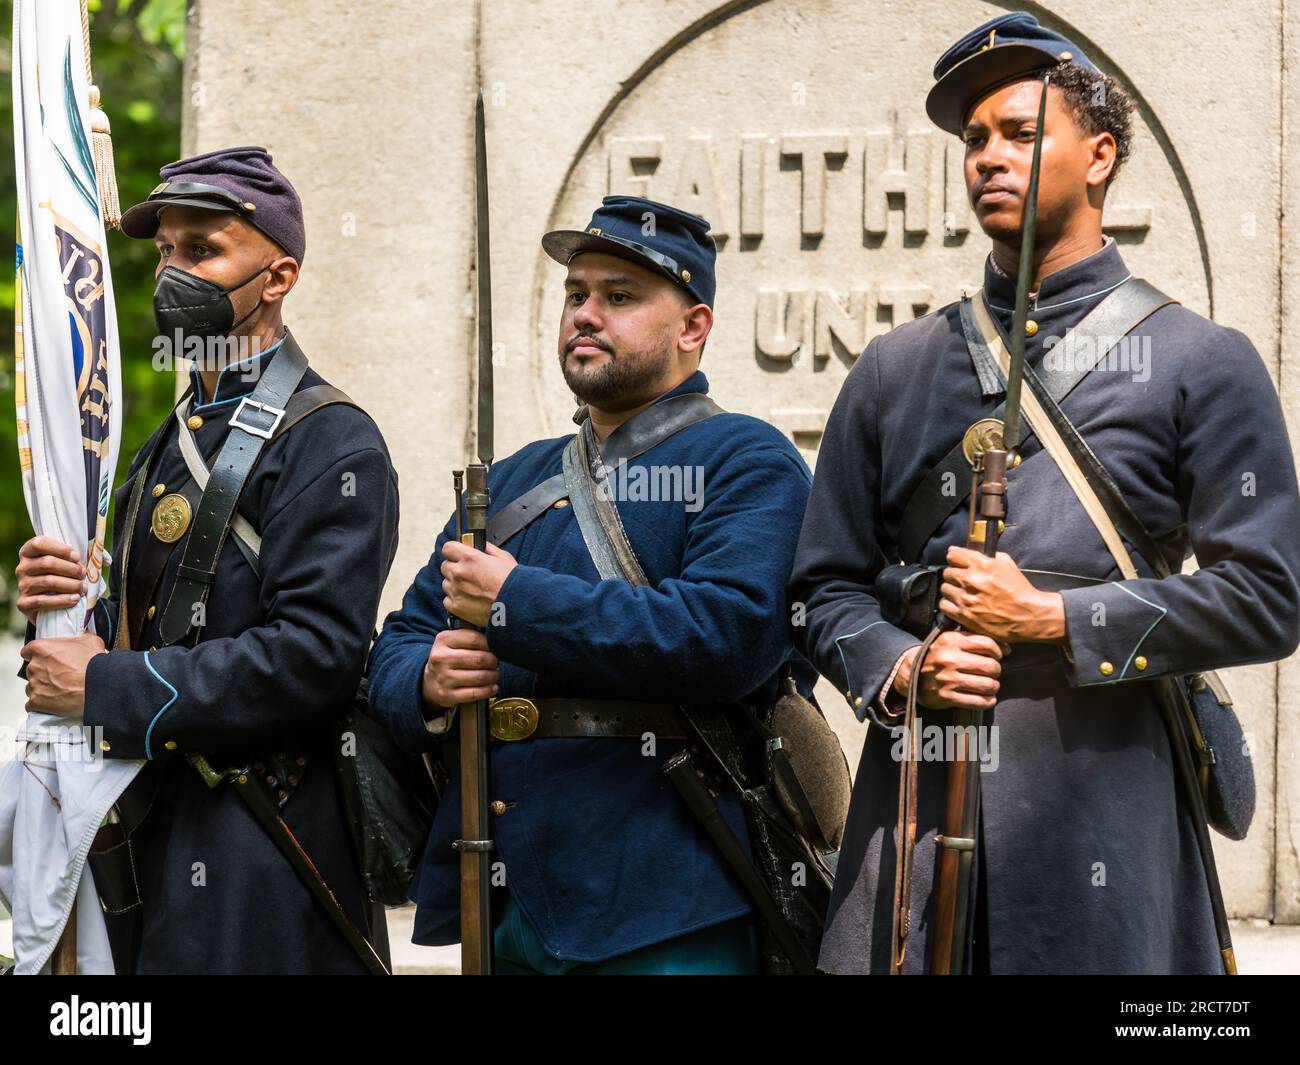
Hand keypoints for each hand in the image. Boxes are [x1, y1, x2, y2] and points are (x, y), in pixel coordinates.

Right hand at [16, 536, 87, 624]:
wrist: (47, 605)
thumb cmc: (60, 577)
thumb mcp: (64, 563)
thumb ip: (73, 556)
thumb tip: (98, 555)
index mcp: (28, 552)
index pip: (39, 543)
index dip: (61, 549)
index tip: (77, 557)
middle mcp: (22, 568)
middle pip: (47, 562)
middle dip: (71, 568)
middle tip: (83, 574)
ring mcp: (22, 586)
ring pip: (49, 581)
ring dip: (71, 584)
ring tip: (82, 588)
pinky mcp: (23, 603)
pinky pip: (43, 601)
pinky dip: (62, 600)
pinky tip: (74, 599)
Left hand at [20, 634, 106, 716]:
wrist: (99, 687)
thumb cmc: (93, 666)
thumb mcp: (91, 642)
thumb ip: (80, 638)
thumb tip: (84, 638)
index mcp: (41, 649)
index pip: (28, 651)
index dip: (37, 655)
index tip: (46, 659)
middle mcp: (34, 666)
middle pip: (32, 670)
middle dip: (43, 673)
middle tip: (59, 675)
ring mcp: (34, 685)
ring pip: (32, 687)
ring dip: (42, 688)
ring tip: (60, 690)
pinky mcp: (36, 702)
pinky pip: (32, 704)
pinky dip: (41, 705)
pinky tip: (54, 702)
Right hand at [422, 628, 499, 710]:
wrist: (429, 681)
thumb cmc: (449, 658)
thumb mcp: (452, 641)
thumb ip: (471, 636)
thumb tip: (496, 637)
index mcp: (444, 640)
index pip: (474, 639)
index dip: (490, 644)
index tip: (495, 648)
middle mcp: (441, 658)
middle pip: (479, 658)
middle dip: (494, 661)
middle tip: (496, 662)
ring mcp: (444, 678)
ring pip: (480, 676)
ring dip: (493, 676)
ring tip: (494, 674)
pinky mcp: (448, 695)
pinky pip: (476, 693)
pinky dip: (489, 690)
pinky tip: (492, 687)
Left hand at [440, 540, 516, 628]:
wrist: (518, 605)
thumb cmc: (513, 582)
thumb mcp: (503, 557)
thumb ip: (487, 549)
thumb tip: (479, 545)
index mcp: (469, 558)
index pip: (447, 548)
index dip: (453, 551)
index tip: (457, 555)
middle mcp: (459, 573)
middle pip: (445, 566)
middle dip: (455, 568)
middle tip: (469, 574)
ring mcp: (456, 590)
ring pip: (446, 583)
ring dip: (455, 585)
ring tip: (471, 589)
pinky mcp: (456, 607)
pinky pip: (447, 600)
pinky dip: (456, 599)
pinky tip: (469, 600)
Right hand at [893, 631, 1003, 711]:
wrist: (911, 673)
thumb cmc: (938, 655)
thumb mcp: (951, 640)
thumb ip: (975, 639)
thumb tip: (1007, 648)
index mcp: (951, 641)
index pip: (987, 644)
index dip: (998, 651)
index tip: (997, 656)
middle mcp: (949, 659)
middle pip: (991, 666)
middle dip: (996, 670)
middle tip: (992, 672)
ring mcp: (948, 679)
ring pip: (988, 685)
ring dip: (993, 686)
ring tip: (989, 685)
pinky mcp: (947, 697)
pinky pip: (979, 701)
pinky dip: (988, 701)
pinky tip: (987, 698)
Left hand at [938, 546, 1065, 642]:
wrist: (1028, 615)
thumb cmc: (1020, 591)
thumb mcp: (1008, 565)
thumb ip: (989, 557)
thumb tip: (974, 554)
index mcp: (982, 565)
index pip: (953, 555)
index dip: (954, 557)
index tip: (954, 560)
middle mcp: (972, 580)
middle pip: (947, 572)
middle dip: (954, 575)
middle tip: (962, 580)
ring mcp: (966, 598)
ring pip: (944, 588)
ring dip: (951, 590)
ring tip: (961, 593)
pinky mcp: (964, 615)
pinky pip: (944, 605)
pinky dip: (949, 604)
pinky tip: (958, 604)